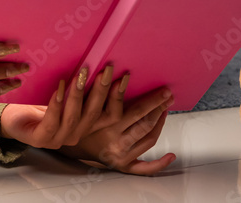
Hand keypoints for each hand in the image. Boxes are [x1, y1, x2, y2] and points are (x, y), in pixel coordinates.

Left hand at [0, 64, 114, 148]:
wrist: (13, 118)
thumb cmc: (40, 103)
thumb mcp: (66, 95)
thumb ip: (82, 87)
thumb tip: (100, 62)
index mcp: (85, 126)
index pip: (110, 116)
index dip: (118, 97)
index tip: (124, 75)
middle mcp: (76, 135)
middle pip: (94, 114)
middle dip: (101, 90)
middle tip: (106, 69)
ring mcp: (58, 139)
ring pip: (74, 117)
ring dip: (79, 94)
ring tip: (82, 74)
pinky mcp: (40, 139)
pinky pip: (52, 122)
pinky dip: (57, 104)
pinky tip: (59, 88)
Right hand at [62, 84, 176, 175]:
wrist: (68, 145)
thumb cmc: (77, 121)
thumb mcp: (84, 106)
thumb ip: (98, 92)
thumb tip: (110, 72)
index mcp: (105, 126)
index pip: (133, 109)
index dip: (146, 97)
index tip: (160, 87)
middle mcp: (115, 142)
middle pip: (144, 122)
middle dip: (158, 105)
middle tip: (167, 93)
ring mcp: (121, 156)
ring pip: (148, 138)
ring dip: (159, 122)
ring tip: (164, 107)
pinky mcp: (124, 166)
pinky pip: (145, 168)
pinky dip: (160, 163)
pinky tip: (171, 155)